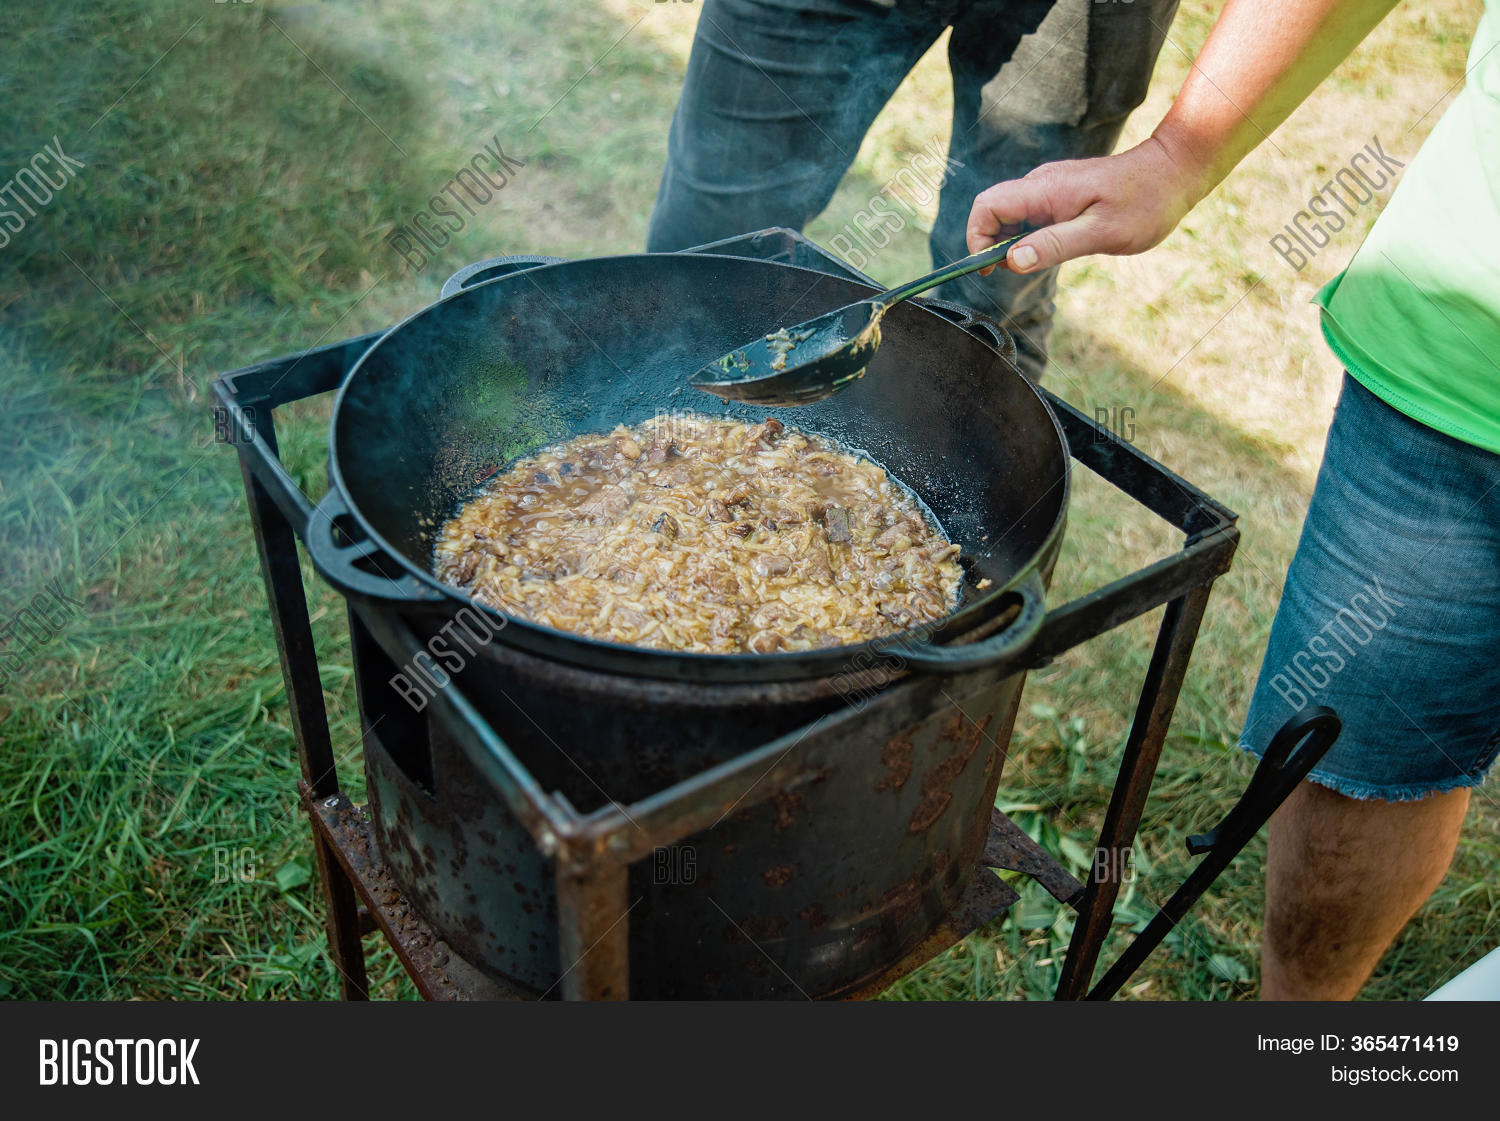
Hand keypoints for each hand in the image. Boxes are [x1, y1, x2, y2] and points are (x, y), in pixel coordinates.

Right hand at [967, 134, 1208, 275]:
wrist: (1173, 171)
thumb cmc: (1144, 202)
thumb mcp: (1100, 233)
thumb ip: (1054, 245)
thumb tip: (1012, 261)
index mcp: (1046, 190)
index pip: (987, 206)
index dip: (977, 237)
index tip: (990, 267)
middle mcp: (1041, 183)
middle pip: (993, 210)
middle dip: (992, 244)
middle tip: (1018, 270)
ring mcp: (1050, 186)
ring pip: (1010, 214)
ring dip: (1011, 242)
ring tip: (1040, 260)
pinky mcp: (1061, 192)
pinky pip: (1030, 213)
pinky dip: (1028, 235)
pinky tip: (1052, 248)